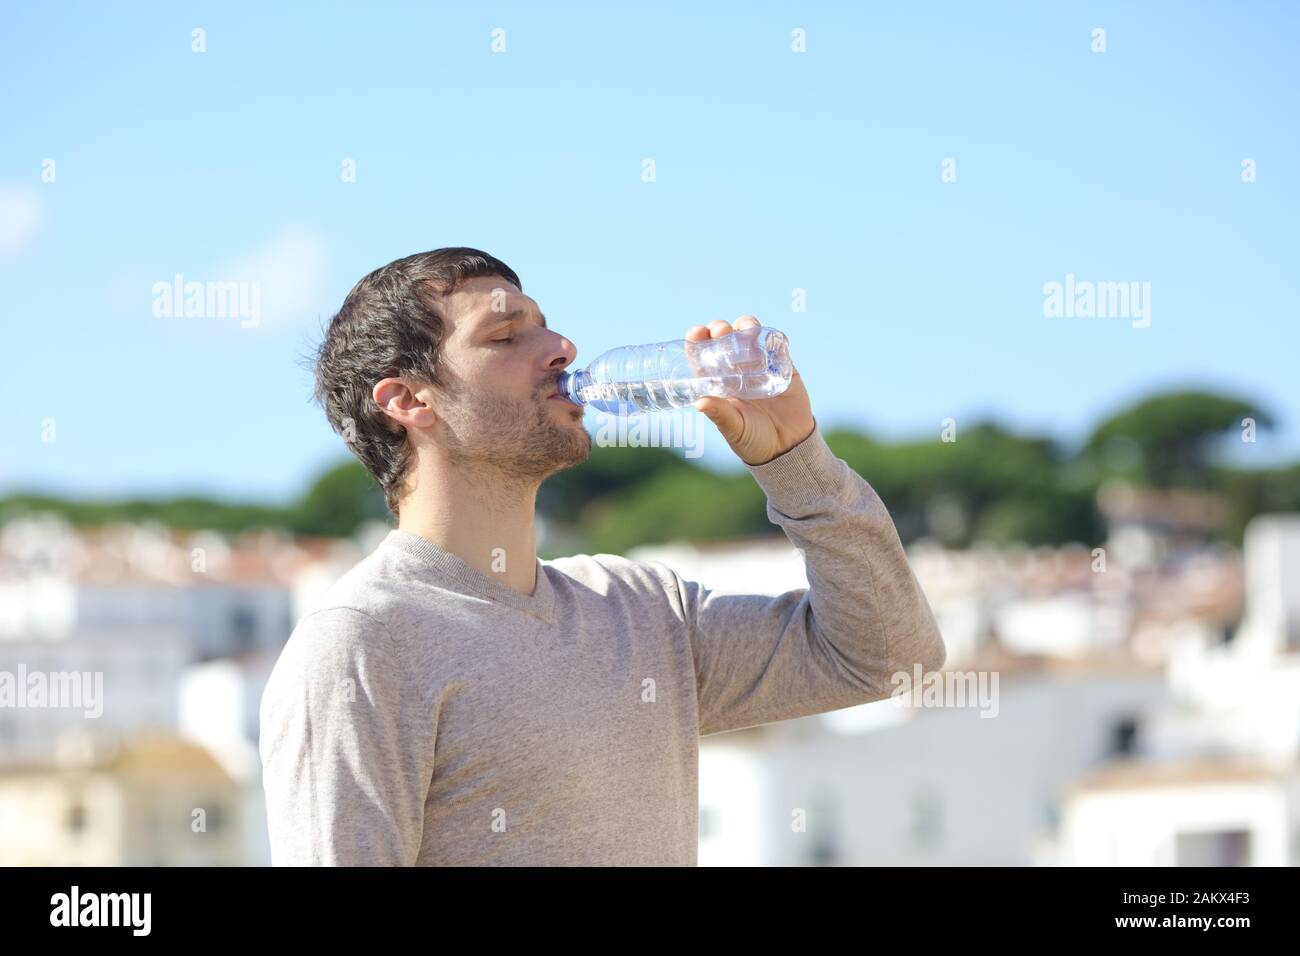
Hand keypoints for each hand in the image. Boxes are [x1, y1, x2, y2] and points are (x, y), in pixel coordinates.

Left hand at [687, 316, 815, 465]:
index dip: (698, 340)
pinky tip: (770, 337)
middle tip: (721, 330)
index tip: (698, 332)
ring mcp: (760, 366)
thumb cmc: (753, 440)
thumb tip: (700, 403)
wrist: (788, 447)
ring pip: (750, 337)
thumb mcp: (734, 428)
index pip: (702, 355)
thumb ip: (720, 415)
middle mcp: (736, 370)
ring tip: (746, 328)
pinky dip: (774, 337)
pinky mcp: (783, 367)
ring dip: (746, 326)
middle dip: (721, 329)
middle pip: (725, 340)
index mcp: (717, 382)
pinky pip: (778, 346)